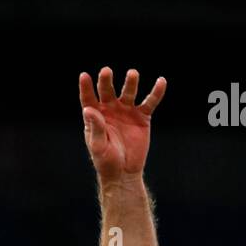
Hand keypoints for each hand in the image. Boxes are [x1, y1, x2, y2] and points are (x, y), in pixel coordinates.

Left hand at [79, 67, 165, 182]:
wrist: (124, 173)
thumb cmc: (106, 161)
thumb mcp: (98, 146)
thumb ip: (95, 127)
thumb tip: (88, 109)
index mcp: (96, 115)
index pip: (89, 98)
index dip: (86, 87)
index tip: (84, 76)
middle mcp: (111, 109)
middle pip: (107, 90)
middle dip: (106, 81)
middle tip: (106, 71)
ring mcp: (127, 111)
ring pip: (129, 92)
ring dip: (130, 83)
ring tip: (132, 74)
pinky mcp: (142, 116)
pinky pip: (150, 101)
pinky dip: (156, 92)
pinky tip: (161, 81)